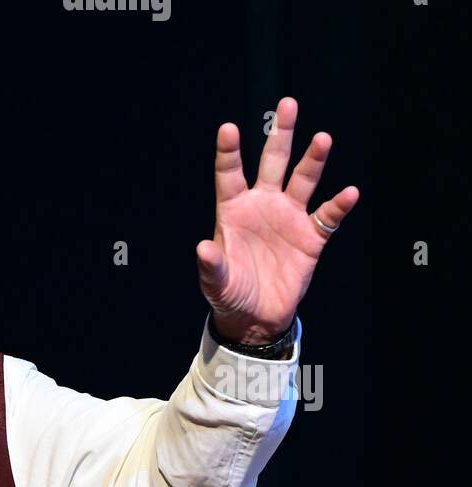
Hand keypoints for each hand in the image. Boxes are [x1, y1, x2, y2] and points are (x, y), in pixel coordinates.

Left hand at [197, 96, 359, 343]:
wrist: (256, 317)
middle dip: (281, 134)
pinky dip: (338, 206)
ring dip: (313, 160)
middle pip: (273, 163)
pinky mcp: (311, 237)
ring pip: (303, 180)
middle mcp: (263, 206)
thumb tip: (203, 248)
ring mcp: (289, 218)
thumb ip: (211, 265)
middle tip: (288, 104)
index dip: (230, 152)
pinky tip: (347, 194)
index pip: (230, 175)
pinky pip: (328, 216)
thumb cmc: (230, 294)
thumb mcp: (215, 282)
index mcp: (234, 211)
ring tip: (322, 139)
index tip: (228, 128)